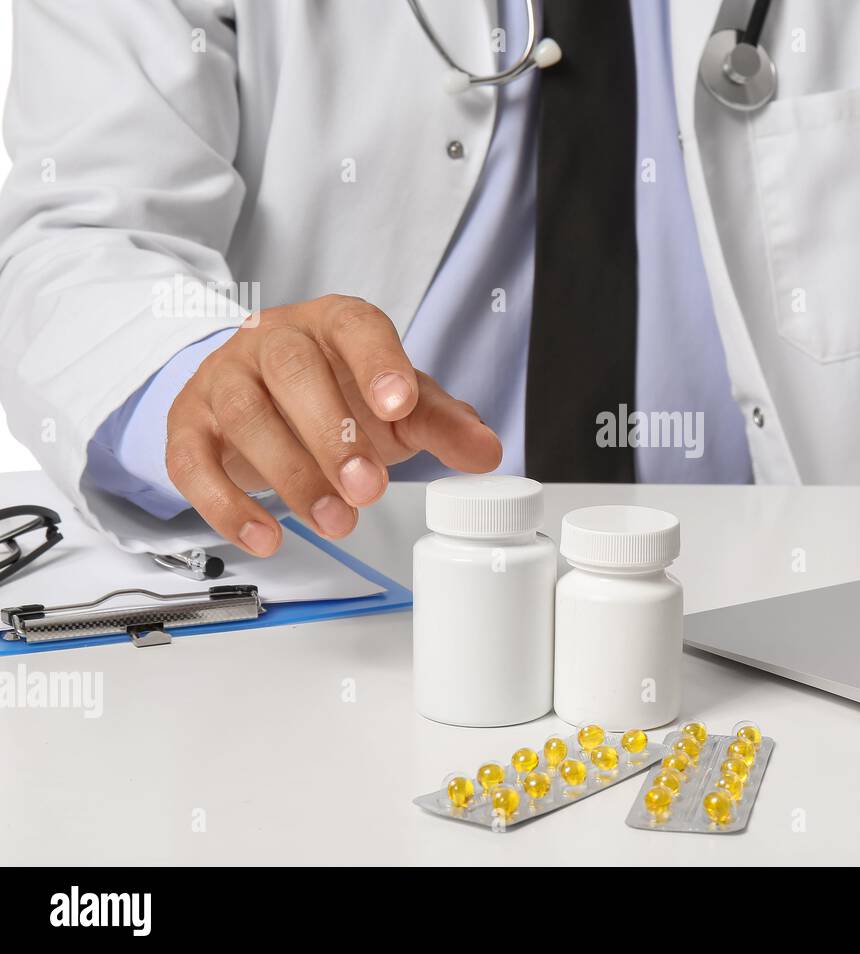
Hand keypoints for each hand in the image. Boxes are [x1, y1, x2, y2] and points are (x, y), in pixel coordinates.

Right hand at [166, 295, 501, 555]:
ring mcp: (224, 379)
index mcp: (333, 325)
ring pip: (245, 417)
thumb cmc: (338, 392)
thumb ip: (442, 424)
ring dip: (292, 476)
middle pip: (293, 372)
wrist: (262, 394)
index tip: (400, 404)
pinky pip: (194, 463)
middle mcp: (271, 340)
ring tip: (335, 522)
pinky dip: (227, 506)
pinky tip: (266, 538)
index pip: (355, 326)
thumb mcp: (398, 406)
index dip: (377, 362)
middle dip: (332, 434)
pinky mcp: (189, 425)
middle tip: (368, 490)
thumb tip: (486, 451)